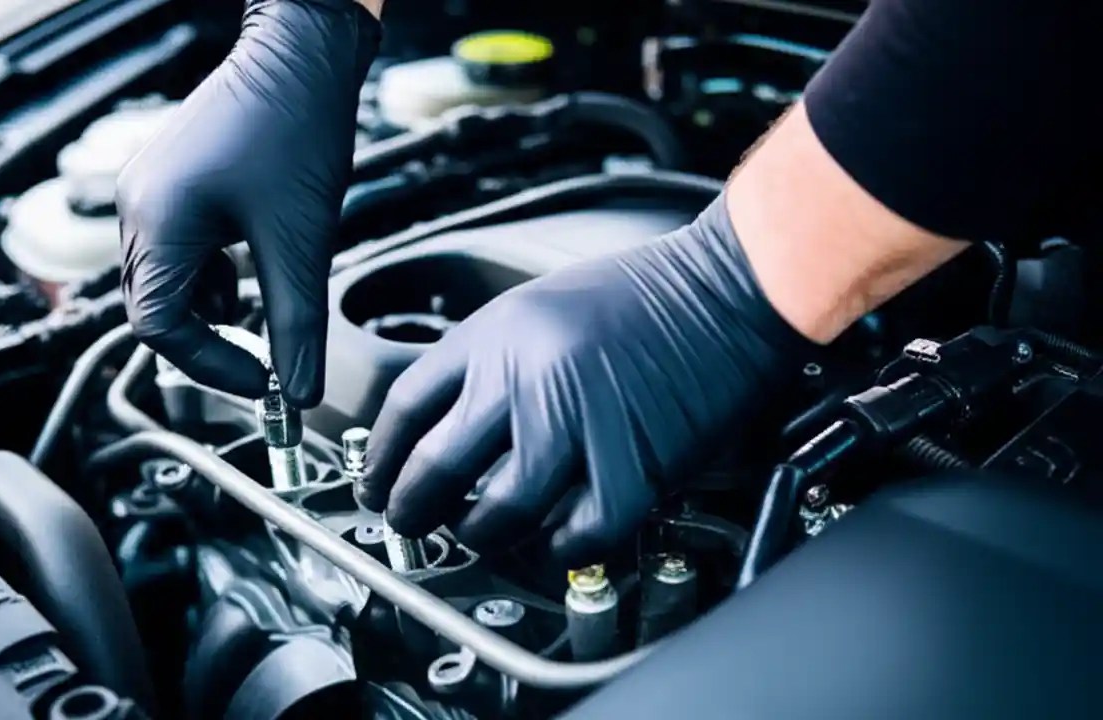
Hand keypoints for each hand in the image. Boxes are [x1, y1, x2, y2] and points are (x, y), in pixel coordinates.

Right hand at [117, 0, 379, 405]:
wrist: (300, 53)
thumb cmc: (296, 128)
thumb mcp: (301, 241)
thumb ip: (298, 325)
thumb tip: (301, 391)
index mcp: (158, 223)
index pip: (160, 328)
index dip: (211, 366)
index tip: (262, 382)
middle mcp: (137, 209)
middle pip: (153, 309)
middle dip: (207, 344)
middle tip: (259, 364)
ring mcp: (147, 193)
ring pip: (163, 283)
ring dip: (209, 312)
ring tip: (261, 316)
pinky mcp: (167, 185)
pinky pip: (174, 252)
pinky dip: (208, 278)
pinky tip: (249, 273)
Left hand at [357, 195, 812, 566]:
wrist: (729, 283)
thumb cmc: (644, 292)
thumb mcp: (540, 303)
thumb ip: (491, 358)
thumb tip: (449, 422)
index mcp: (497, 333)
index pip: (407, 407)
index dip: (381, 459)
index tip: (377, 483)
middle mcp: (527, 377)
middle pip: (436, 468)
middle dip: (410, 510)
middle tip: (409, 525)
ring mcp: (580, 423)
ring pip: (498, 513)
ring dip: (478, 537)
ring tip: (476, 537)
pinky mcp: (635, 462)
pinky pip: (578, 533)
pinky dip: (559, 547)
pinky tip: (553, 540)